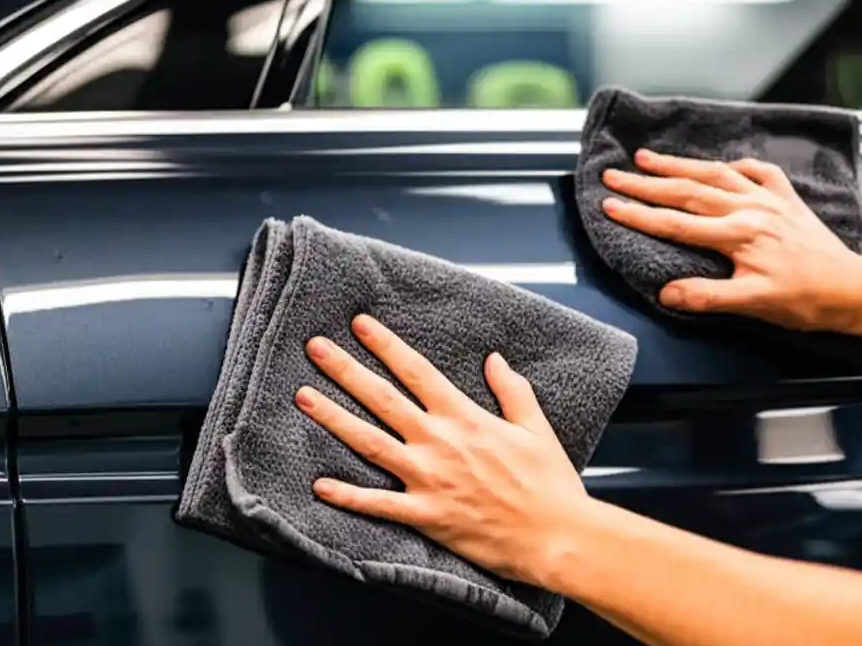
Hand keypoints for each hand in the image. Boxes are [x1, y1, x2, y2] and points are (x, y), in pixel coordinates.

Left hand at [295, 314, 594, 588]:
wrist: (558, 537)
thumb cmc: (550, 486)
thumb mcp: (535, 428)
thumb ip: (512, 391)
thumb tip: (495, 359)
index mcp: (464, 417)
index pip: (416, 371)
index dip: (385, 345)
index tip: (359, 324)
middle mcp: (439, 442)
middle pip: (381, 398)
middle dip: (345, 370)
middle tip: (315, 347)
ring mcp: (428, 478)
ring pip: (369, 442)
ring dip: (333, 418)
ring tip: (303, 397)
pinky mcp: (425, 515)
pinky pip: (378, 504)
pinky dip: (347, 495)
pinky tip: (318, 484)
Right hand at [602, 149, 861, 336]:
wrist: (853, 289)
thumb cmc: (804, 300)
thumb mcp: (753, 305)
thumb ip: (707, 297)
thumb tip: (666, 293)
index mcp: (737, 235)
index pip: (675, 223)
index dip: (638, 214)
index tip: (608, 204)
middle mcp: (749, 209)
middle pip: (687, 191)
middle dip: (646, 182)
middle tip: (614, 174)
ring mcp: (768, 200)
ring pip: (715, 174)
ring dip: (679, 164)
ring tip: (648, 156)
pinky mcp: (786, 199)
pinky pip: (756, 172)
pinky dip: (734, 165)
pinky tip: (721, 165)